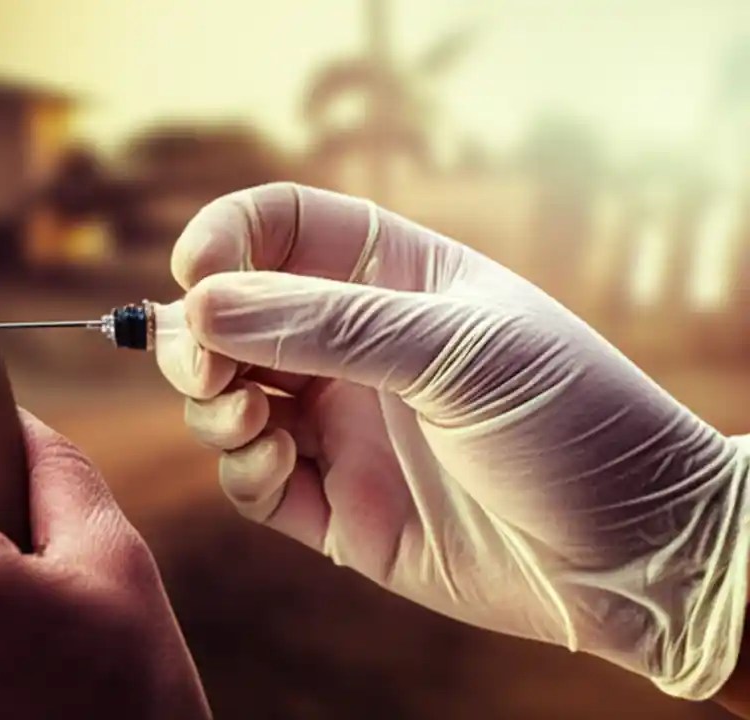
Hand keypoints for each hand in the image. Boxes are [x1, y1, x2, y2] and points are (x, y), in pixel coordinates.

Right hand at [156, 182, 749, 700]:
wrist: (638, 556)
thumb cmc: (575, 423)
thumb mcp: (459, 350)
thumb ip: (327, 323)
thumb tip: (201, 302)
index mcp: (394, 280)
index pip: (283, 228)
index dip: (227, 237)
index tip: (195, 271)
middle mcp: (357, 351)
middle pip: (235, 317)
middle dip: (199, 333)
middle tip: (204, 364)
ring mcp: (344, 430)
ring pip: (230, 400)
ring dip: (211, 404)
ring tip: (243, 417)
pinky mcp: (339, 508)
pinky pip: (254, 481)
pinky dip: (241, 467)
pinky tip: (274, 462)